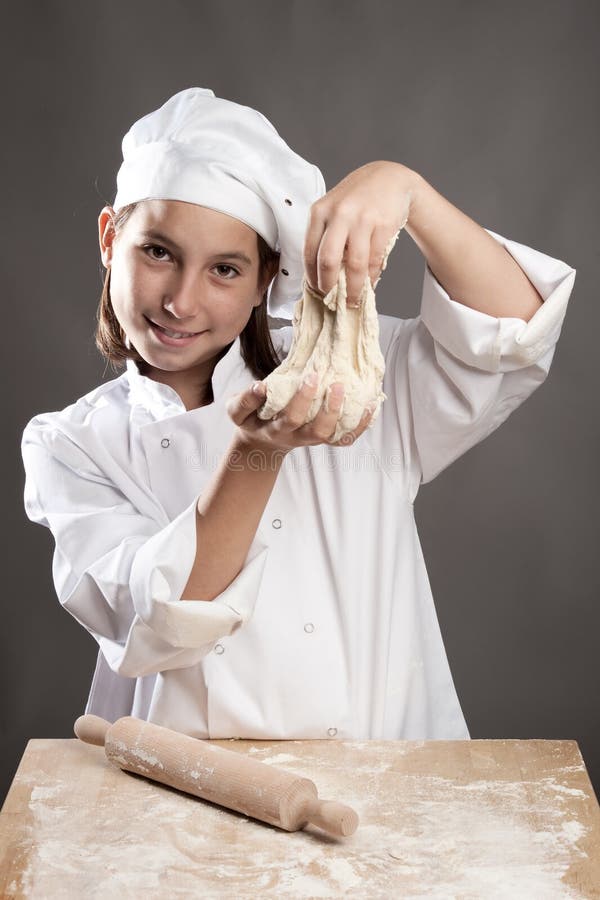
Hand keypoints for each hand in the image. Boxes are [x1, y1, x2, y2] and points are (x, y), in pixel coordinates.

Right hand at [226, 376, 375, 453]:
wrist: (263, 442)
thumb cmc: (252, 419)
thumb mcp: (237, 411)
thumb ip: (244, 400)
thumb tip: (260, 387)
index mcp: (276, 429)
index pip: (286, 419)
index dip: (295, 401)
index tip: (304, 376)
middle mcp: (297, 437)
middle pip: (315, 430)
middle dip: (324, 407)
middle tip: (326, 379)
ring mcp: (313, 439)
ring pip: (333, 435)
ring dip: (344, 414)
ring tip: (347, 388)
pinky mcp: (326, 438)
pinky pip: (346, 438)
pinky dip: (361, 424)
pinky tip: (371, 404)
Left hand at [303, 161, 417, 306]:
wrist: (390, 178)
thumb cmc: (357, 199)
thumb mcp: (333, 209)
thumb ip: (325, 236)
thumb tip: (320, 276)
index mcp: (320, 211)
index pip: (309, 251)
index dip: (311, 277)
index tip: (315, 291)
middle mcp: (339, 213)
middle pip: (328, 260)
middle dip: (328, 286)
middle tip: (331, 301)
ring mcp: (362, 218)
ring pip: (354, 264)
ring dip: (353, 288)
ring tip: (352, 300)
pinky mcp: (383, 224)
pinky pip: (375, 260)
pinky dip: (371, 277)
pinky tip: (368, 284)